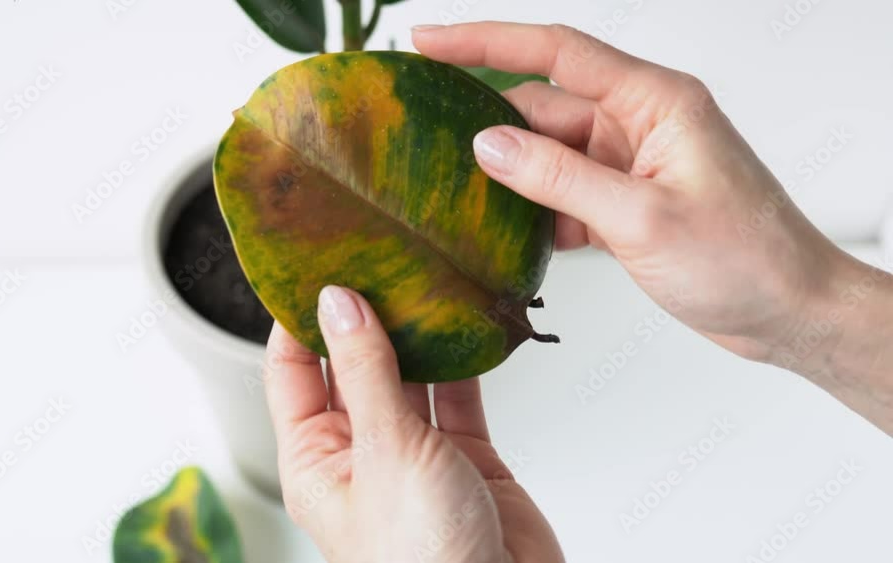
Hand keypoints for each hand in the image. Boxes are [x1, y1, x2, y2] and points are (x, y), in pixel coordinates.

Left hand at [264, 286, 563, 562]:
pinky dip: (463, 362)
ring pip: (407, 376)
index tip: (314, 266)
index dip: (298, 318)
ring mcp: (413, 453)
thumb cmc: (424, 562)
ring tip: (422, 279)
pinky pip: (458, 396)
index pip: (292, 372)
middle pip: (352, 367)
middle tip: (376, 258)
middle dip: (363, 316)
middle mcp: (360, 453)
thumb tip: (338, 303)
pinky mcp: (464, 457)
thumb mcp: (386, 453)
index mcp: (315, 460)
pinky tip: (465, 327)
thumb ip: (367, 373)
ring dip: (416, 334)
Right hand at [413, 22, 892, 433]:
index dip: (486, 40)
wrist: (788, 311)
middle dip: (489, 124)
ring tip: (459, 198)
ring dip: (512, 178)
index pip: (557, 52)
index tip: (429, 40)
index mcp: (654, 102)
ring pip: (549, 154)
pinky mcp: (625, 200)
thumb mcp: (641, 218)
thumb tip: (487, 145)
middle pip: (544, 106)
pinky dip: (536, 211)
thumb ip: (559, 178)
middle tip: (425, 141)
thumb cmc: (745, 260)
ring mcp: (631, 162)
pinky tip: (510, 237)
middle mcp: (640, 122)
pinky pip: (564, 191)